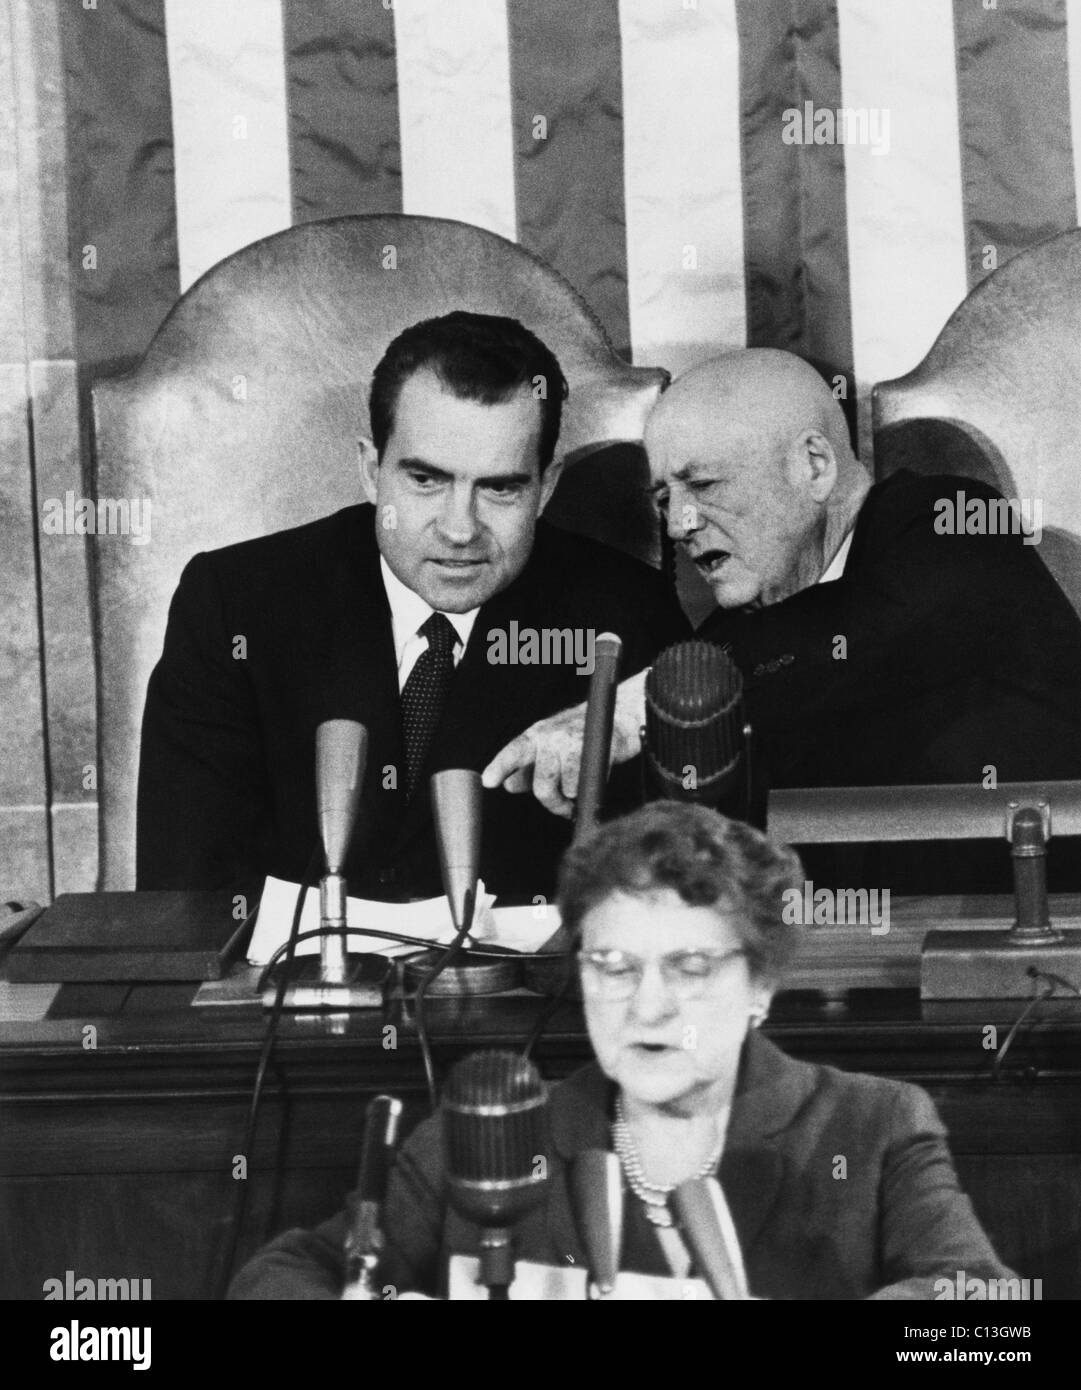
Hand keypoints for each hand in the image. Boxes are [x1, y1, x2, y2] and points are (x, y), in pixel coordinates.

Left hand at [481, 670, 647, 817]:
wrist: (623, 717)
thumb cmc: (586, 736)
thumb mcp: (553, 748)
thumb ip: (531, 767)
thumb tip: (509, 785)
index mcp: (538, 735)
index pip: (515, 751)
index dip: (500, 766)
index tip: (489, 782)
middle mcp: (551, 736)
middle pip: (540, 785)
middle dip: (552, 803)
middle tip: (564, 808)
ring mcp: (569, 742)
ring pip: (561, 790)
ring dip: (571, 800)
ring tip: (580, 795)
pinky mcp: (589, 750)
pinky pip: (580, 787)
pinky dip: (587, 792)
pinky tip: (593, 782)